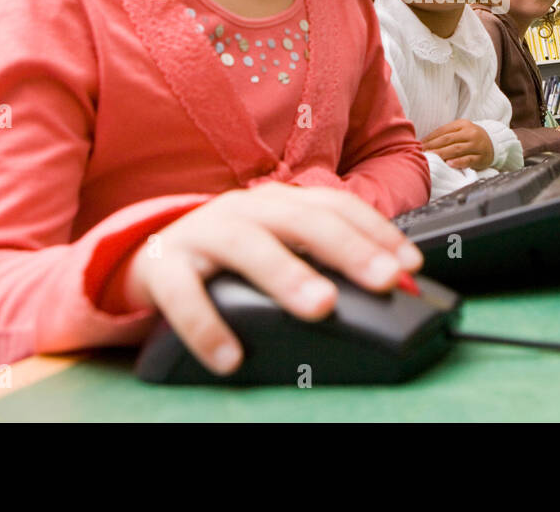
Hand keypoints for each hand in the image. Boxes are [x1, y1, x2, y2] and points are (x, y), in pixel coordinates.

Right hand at [122, 183, 422, 375]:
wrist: (150, 254)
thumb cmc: (229, 254)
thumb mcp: (278, 247)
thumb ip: (325, 262)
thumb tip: (393, 286)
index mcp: (279, 203)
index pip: (335, 207)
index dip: (375, 231)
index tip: (409, 264)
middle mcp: (244, 210)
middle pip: (300, 221)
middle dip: (347, 248)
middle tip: (383, 279)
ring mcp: (202, 233)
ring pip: (246, 247)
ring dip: (287, 275)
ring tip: (321, 307)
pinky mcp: (163, 265)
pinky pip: (182, 294)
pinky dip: (206, 326)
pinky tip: (230, 357)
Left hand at [421, 119, 494, 170]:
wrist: (494, 143)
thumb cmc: (471, 138)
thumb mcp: (461, 130)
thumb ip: (446, 134)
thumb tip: (424, 142)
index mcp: (463, 124)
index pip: (443, 130)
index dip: (430, 138)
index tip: (418, 145)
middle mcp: (470, 133)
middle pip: (448, 139)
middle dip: (433, 146)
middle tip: (421, 153)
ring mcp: (476, 145)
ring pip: (456, 149)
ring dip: (442, 154)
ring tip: (431, 158)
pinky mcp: (481, 157)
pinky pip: (469, 160)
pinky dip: (458, 162)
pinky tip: (449, 164)